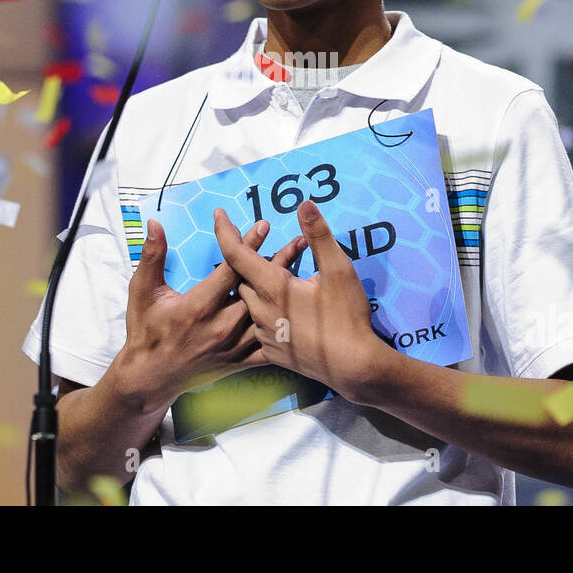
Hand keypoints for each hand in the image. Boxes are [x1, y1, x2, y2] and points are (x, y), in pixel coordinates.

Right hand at [114, 216, 304, 413]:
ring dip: (287, 293)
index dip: (248, 245)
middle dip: (279, 264)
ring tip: (308, 272)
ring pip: (268, 315)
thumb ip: (152, 256)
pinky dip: (285, 329)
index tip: (264, 225)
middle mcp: (220, 326)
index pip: (231, 269)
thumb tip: (155, 223)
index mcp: (199, 306)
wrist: (150, 378)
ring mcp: (233, 346)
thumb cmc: (145, 331)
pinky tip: (300, 313)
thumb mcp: (142, 291)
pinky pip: (269, 346)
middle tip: (299, 242)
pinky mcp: (239, 361)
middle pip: (258, 290)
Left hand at [212, 201, 385, 401]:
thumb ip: (319, 235)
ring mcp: (264, 334)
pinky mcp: (271, 352)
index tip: (219, 214)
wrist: (354, 368)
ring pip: (249, 300)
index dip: (225, 231)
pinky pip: (258, 324)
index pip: (236, 254)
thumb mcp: (339, 270)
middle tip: (264, 242)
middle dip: (249, 257)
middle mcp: (260, 311)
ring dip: (259, 283)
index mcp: (272, 287)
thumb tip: (305, 204)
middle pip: (240, 277)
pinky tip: (282, 306)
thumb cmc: (347, 317)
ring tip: (280, 272)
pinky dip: (265, 308)